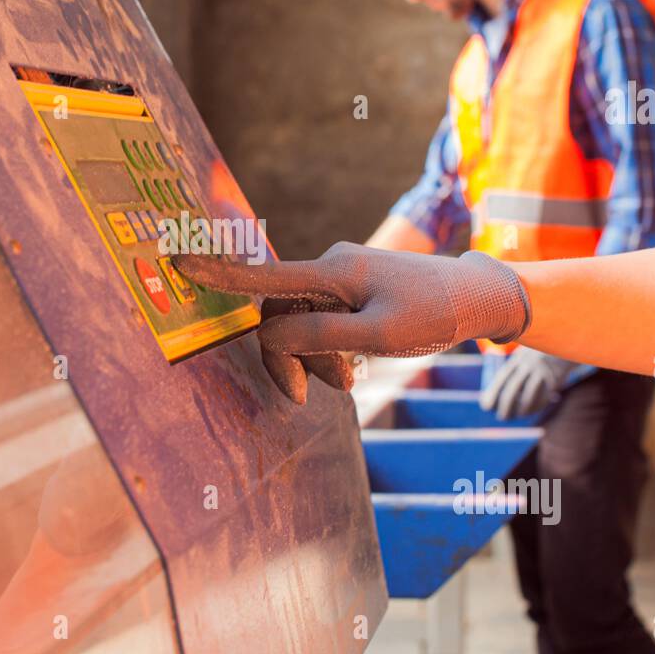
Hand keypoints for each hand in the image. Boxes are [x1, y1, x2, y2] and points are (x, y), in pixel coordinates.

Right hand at [173, 242, 530, 402]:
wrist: (478, 297)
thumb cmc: (434, 315)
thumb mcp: (378, 337)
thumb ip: (319, 337)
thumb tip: (269, 336)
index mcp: (333, 272)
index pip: (263, 276)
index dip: (216, 274)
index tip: (175, 260)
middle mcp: (331, 266)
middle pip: (281, 313)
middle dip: (291, 355)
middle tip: (316, 393)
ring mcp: (341, 275)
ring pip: (302, 320)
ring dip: (314, 356)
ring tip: (348, 381)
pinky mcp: (352, 287)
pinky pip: (322, 317)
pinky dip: (329, 346)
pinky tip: (352, 366)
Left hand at [479, 347, 577, 419]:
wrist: (563, 346)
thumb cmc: (537, 355)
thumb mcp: (523, 356)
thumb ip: (510, 372)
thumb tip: (491, 394)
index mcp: (517, 358)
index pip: (502, 377)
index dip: (493, 393)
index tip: (486, 407)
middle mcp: (528, 364)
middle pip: (514, 387)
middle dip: (505, 405)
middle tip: (502, 417)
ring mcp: (542, 371)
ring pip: (530, 395)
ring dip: (522, 409)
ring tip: (518, 416)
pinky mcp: (555, 379)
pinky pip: (544, 397)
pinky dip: (537, 406)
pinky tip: (531, 411)